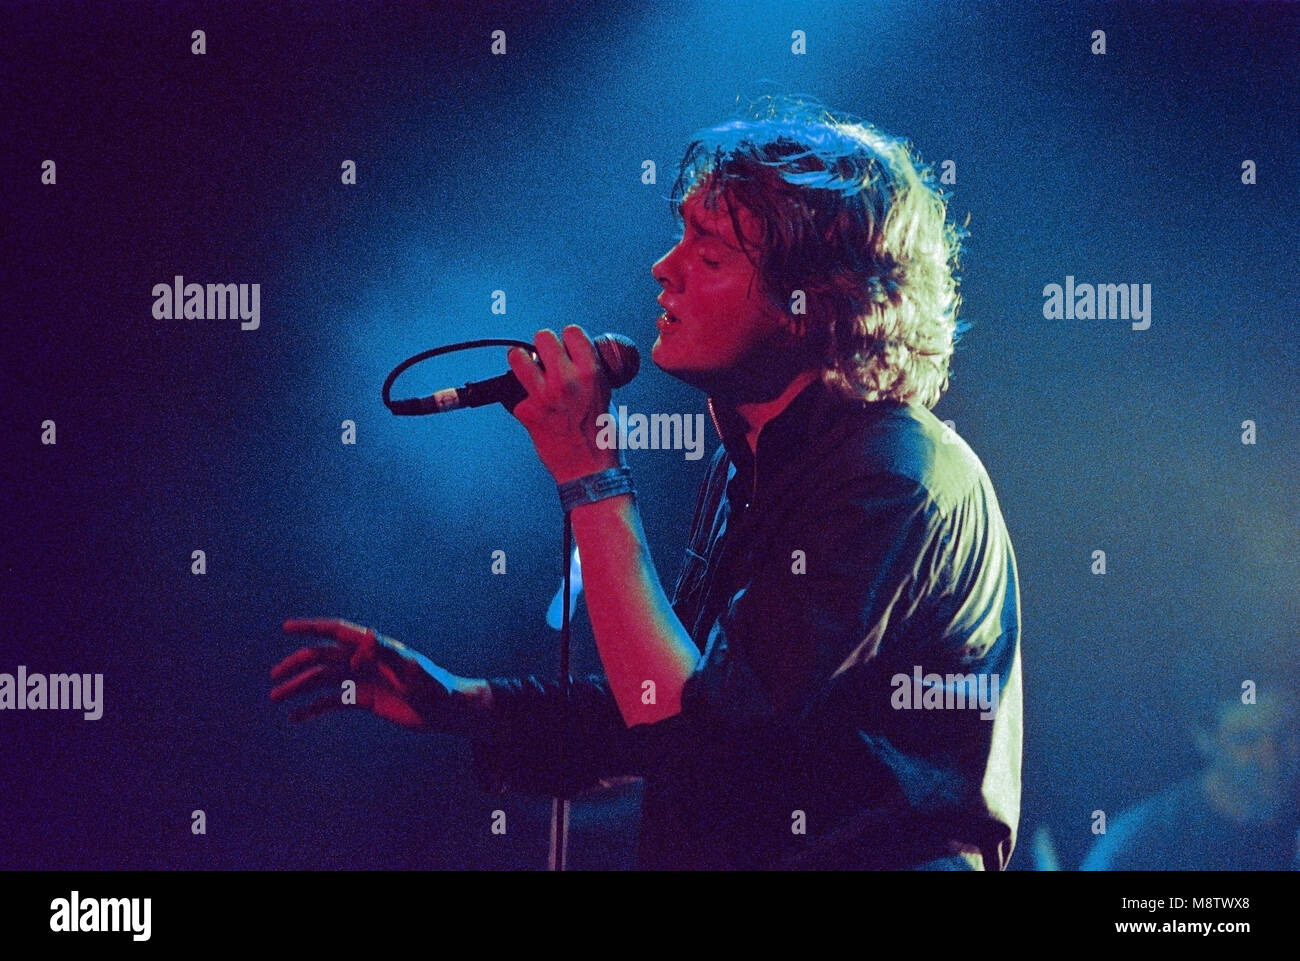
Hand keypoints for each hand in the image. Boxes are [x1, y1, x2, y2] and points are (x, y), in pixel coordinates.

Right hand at [271, 617, 470, 732]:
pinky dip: (312, 708)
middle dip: (297, 665)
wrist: (445, 710)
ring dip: (299, 687)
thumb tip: (369, 635)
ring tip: (276, 697)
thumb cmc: (435, 686)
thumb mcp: (412, 670)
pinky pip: (332, 701)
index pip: (337, 631)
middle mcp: (364, 659)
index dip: (311, 627)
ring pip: (322, 680)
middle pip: (323, 657)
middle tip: (274, 678)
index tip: (286, 627)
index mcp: (373, 647)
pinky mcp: (364, 698)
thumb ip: (390, 653)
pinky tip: (295, 717)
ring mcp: (362, 678)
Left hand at [507, 325, 621, 483]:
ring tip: (527, 368)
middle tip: (546, 358)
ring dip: (522, 361)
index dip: (568, 338)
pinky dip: (522, 402)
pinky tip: (534, 410)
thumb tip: (577, 362)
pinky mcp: (528, 413)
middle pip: (543, 337)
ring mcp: (544, 395)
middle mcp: (566, 379)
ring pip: (518, 357)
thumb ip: (592, 376)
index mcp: (591, 372)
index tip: (567, 347)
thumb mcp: (608, 398)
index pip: (571, 332)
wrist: (591, 472)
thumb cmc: (605, 438)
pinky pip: (515, 396)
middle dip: (543, 345)